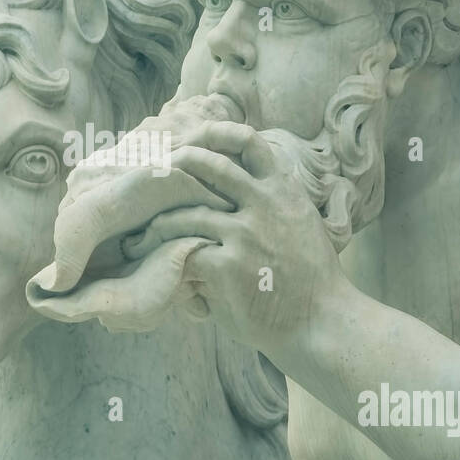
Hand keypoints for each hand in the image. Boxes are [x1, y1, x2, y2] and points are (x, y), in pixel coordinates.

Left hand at [122, 121, 344, 359]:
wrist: (321, 323)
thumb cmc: (309, 279)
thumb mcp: (302, 224)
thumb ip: (274, 200)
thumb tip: (239, 177)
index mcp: (283, 191)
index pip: (249, 142)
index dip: (217, 135)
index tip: (190, 143)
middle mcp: (265, 204)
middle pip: (209, 165)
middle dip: (173, 168)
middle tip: (147, 180)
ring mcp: (246, 234)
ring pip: (185, 214)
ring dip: (155, 228)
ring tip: (137, 239)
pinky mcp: (228, 267)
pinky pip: (184, 254)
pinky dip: (168, 263)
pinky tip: (158, 273)